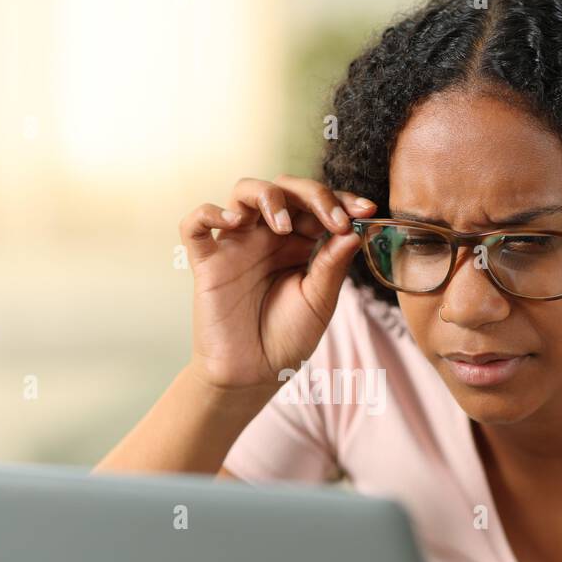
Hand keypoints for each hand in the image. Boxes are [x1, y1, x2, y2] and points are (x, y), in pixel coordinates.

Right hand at [179, 175, 376, 392]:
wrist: (254, 374)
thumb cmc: (287, 337)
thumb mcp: (319, 302)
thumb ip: (331, 265)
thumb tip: (354, 231)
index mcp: (298, 242)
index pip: (317, 204)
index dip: (340, 200)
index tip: (366, 209)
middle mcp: (267, 237)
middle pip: (284, 188)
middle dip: (312, 195)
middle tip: (333, 219)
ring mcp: (236, 245)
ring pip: (243, 191)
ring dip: (267, 196)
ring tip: (283, 226)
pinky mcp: (206, 261)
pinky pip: (194, 224)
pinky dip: (209, 212)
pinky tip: (232, 222)